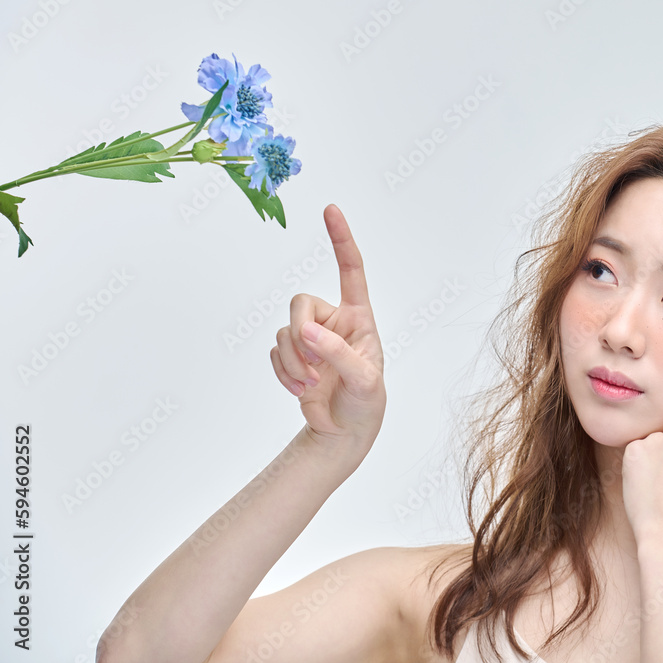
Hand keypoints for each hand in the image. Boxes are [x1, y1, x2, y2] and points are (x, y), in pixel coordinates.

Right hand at [270, 204, 386, 457]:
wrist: (344, 431)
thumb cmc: (365, 402)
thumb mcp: (363, 380)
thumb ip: (338, 354)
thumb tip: (308, 333)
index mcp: (359, 318)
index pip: (351, 271)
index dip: (341, 240)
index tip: (331, 210)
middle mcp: (333, 321)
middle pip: (300, 303)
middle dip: (300, 335)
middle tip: (314, 366)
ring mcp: (311, 337)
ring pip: (284, 331)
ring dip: (293, 361)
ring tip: (311, 385)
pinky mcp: (292, 355)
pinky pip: (274, 350)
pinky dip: (283, 372)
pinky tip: (300, 389)